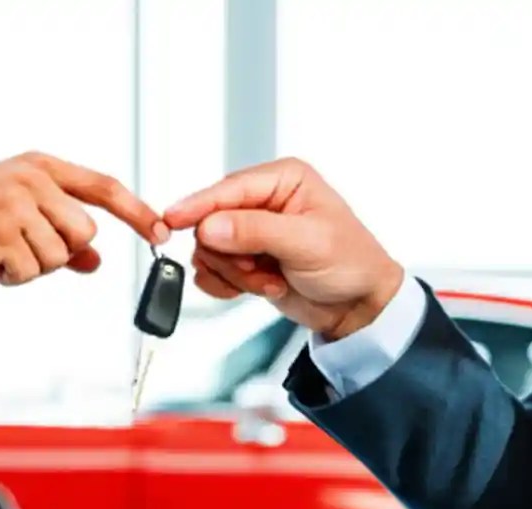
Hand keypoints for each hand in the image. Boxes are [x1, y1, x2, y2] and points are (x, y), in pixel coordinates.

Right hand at [0, 152, 166, 285]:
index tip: (162, 232)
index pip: (104, 186)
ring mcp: (18, 203)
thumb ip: (58, 236)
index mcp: (42, 168)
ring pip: (59, 257)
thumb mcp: (15, 214)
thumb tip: (95, 264)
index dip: (136, 211)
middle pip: (85, 235)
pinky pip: (30, 272)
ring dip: (31, 267)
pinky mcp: (1, 230)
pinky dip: (10, 277)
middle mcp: (35, 180)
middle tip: (21, 248)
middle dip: (60, 254)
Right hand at [164, 157, 403, 340]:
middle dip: (231, 253)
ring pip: (209, 250)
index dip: (198, 206)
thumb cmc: (350, 263)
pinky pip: (212, 270)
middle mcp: (263, 201)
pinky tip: (261, 286)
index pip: (228, 189)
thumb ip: (255, 231)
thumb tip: (210, 226)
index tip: (173, 221)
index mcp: (283, 180)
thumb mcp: (307, 242)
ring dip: (235, 273)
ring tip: (269, 279)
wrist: (358, 306)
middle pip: (211, 221)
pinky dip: (230, 285)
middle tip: (256, 267)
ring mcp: (251, 231)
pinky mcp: (244, 258)